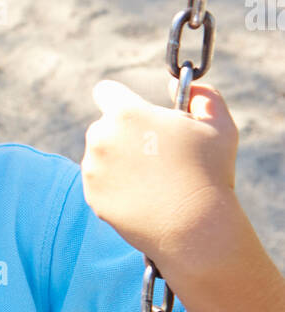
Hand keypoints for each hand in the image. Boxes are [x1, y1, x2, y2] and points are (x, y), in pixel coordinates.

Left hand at [81, 77, 238, 270]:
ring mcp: (93, 168)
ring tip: (151, 179)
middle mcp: (101, 137)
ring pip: (100, 156)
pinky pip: (99, 183)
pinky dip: (115, 188)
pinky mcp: (92, 196)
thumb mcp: (219, 126)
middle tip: (154, 154)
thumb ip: (203, 95)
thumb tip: (181, 84)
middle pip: (105, 126)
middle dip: (124, 134)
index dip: (119, 98)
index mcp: (126, 113)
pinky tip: (142, 197)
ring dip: (118, 161)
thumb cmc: (209, 173)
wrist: (194, 227)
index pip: (106, 91)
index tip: (131, 111)